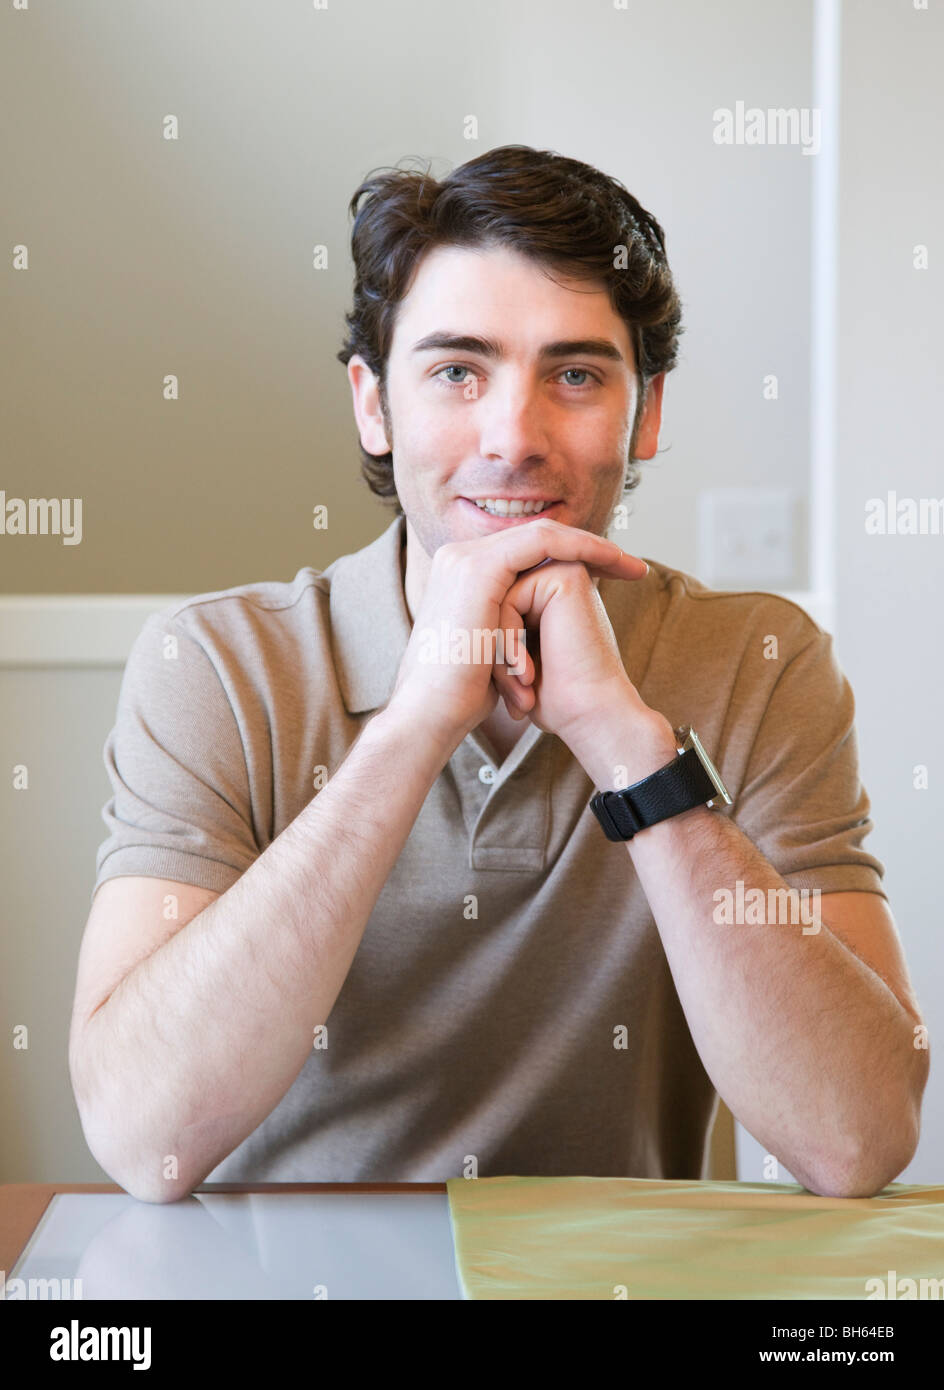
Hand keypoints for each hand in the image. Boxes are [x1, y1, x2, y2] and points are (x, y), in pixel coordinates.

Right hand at [387, 519, 646, 747]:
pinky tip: (611, 560)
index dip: (570, 558)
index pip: (525, 554)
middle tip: (633, 567)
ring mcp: (465, 559)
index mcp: (461, 576)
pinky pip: (543, 541)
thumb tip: (536, 637)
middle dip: (590, 549)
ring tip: (632, 567)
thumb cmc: (462, 697)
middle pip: (536, 539)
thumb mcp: (494, 650)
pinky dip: (581, 548)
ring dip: (592, 547)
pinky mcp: (479, 567)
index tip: (613, 576)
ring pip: (543, 535)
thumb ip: (512, 627)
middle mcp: (459, 559)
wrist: (431, 715)